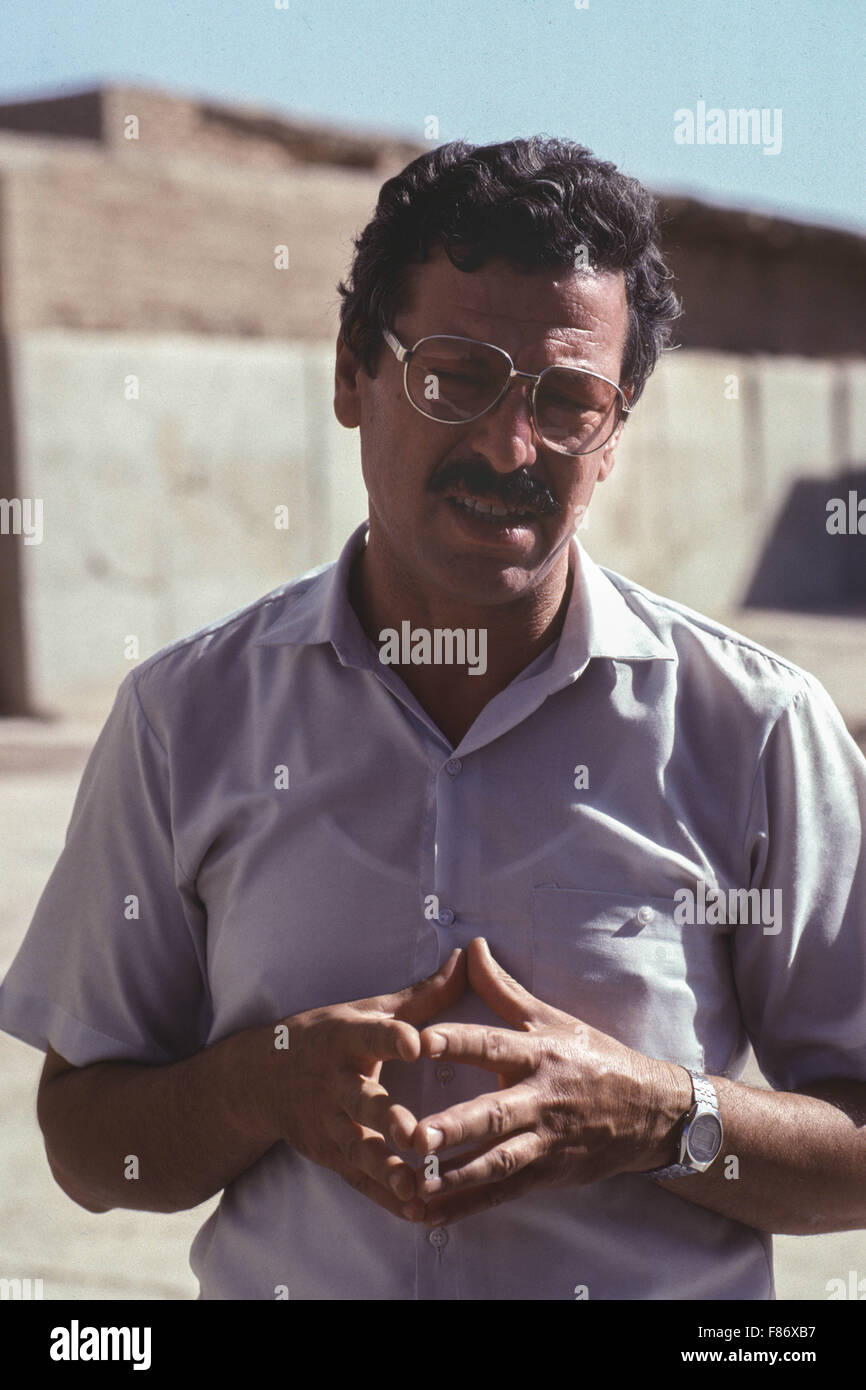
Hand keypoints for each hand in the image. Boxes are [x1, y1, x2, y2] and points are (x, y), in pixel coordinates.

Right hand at [269, 948, 466, 1220]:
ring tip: (415, 1187)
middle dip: (387, 1120)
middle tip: (415, 1135)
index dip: (391, 1038)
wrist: (259, 1081)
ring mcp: (329, 1124)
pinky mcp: (330, 1155)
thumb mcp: (366, 1011)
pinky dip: (385, 1197)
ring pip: (358, 1149)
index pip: (370, 1035)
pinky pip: (359, 1181)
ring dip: (385, 1169)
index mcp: (346, 1040)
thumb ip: (421, 996)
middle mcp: (335, 1083)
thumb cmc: (326, 1038)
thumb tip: (467, 958)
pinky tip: (415, 1211)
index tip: (415, 1044)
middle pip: (362, 1102)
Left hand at [411, 938, 689, 1225]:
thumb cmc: (591, 1059)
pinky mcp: (545, 1174)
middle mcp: (539, 1099)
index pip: (492, 1044)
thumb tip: (470, 947)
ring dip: (455, 1176)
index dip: (457, 1041)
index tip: (420, 1040)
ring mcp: (543, 1141)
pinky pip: (500, 1193)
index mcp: (537, 1054)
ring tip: (414, 1184)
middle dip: (455, 1127)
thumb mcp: (551, 1018)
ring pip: (496, 1162)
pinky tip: (428, 1214)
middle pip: (493, 1114)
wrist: (650, 1112)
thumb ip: (503, 988)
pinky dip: (465, 1206)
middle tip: (415, 1135)